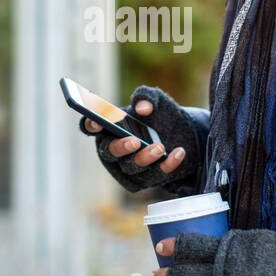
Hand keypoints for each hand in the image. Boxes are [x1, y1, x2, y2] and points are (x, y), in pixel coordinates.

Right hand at [79, 85, 199, 192]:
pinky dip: (167, 165)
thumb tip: (142, 108)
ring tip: (160, 147)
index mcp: (109, 127)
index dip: (90, 125)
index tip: (95, 122)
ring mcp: (128, 166)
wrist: (186, 134)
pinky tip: (178, 153)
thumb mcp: (157, 100)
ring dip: (145, 157)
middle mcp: (114, 148)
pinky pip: (153, 176)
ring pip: (131, 167)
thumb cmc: (162, 115)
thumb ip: (147, 96)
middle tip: (135, 141)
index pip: (90, 127)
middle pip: (109, 152)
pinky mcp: (145, 180)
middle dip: (120, 147)